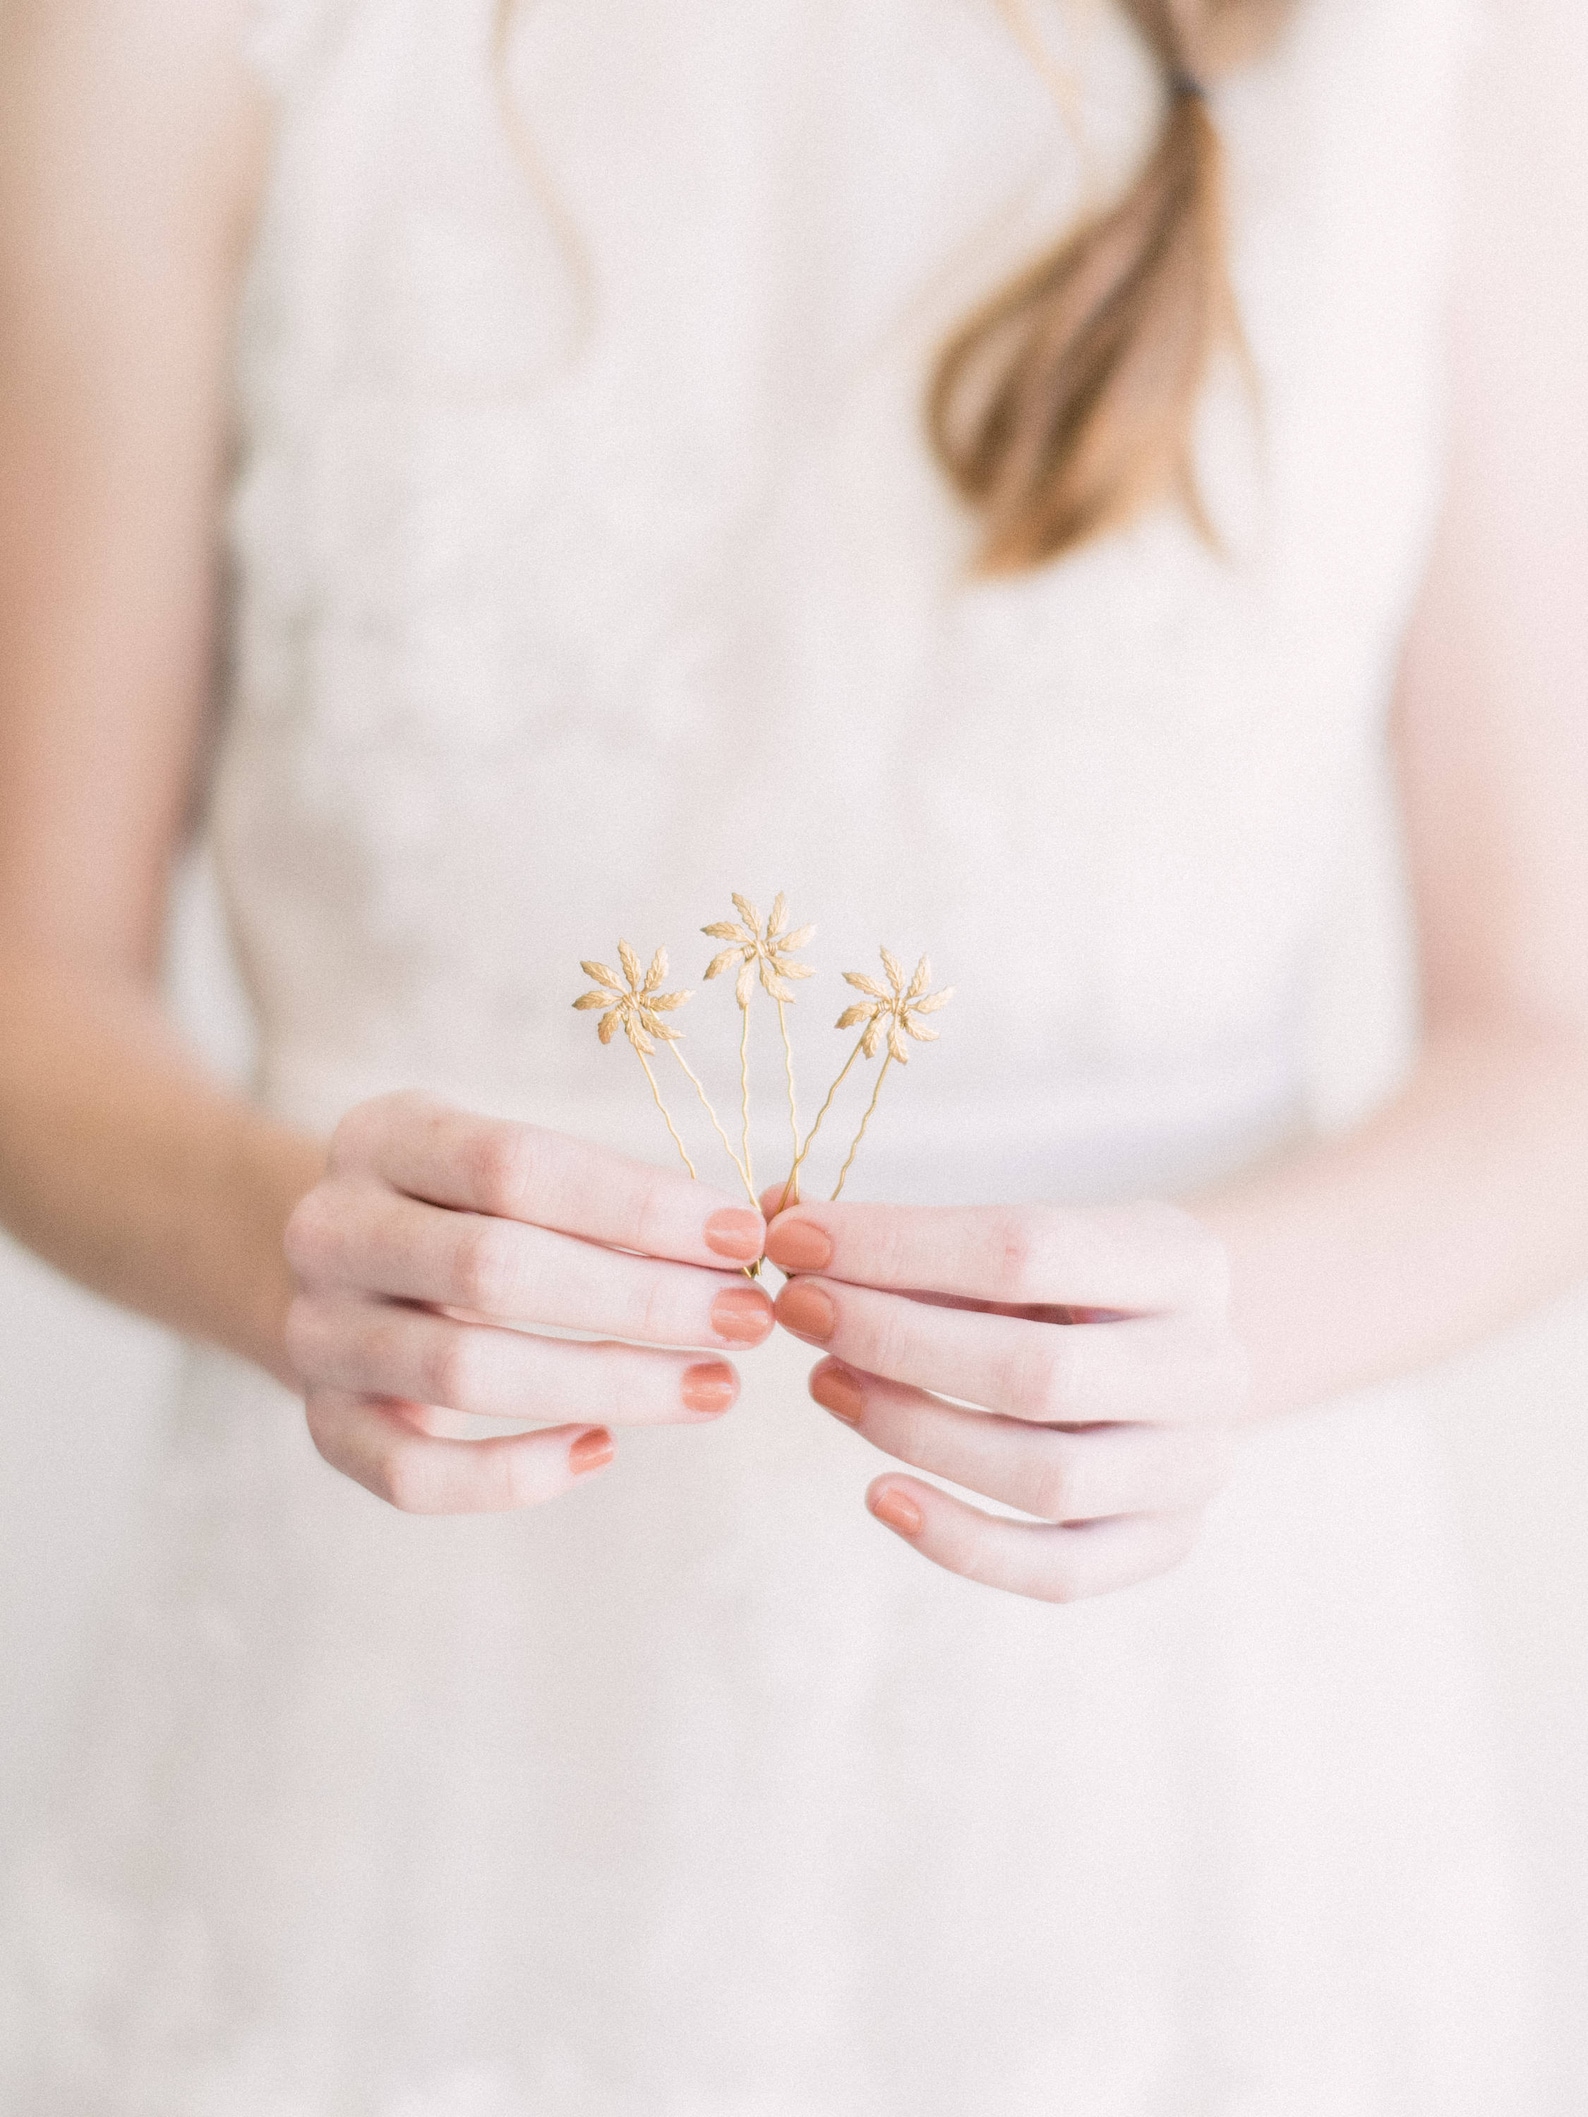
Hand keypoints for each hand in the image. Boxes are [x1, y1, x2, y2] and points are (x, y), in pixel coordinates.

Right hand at [283, 1092, 771, 1511]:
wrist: (346, 1268)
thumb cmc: (467, 1207)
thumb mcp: (513, 1167)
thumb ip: (607, 1197)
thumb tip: (741, 1241)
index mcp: (382, 1136)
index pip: (514, 1163)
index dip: (637, 1203)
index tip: (742, 1234)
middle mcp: (331, 1231)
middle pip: (493, 1270)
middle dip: (642, 1299)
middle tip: (747, 1319)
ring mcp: (317, 1335)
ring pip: (463, 1375)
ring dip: (610, 1385)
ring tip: (713, 1386)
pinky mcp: (325, 1427)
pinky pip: (417, 1475)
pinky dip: (518, 1474)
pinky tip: (605, 1447)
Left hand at [762, 1194, 1246, 1600]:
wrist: (1174, 1351)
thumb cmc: (1071, 1285)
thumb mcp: (1019, 1236)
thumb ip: (909, 1237)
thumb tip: (775, 1216)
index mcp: (1184, 1261)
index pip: (1028, 1248)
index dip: (897, 1244)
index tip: (795, 1239)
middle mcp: (1209, 1368)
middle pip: (1037, 1373)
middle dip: (895, 1340)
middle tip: (801, 1313)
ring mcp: (1193, 1468)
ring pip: (1045, 1477)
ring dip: (913, 1430)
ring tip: (827, 1384)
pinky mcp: (1164, 1544)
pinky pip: (1059, 1571)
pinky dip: (962, 1544)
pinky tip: (881, 1496)